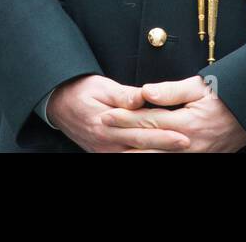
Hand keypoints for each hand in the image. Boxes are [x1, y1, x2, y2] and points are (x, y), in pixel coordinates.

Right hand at [47, 75, 189, 151]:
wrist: (58, 103)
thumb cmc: (81, 91)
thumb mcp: (100, 86)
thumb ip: (123, 94)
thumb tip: (143, 97)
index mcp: (106, 125)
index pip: (141, 131)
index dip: (163, 135)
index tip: (183, 135)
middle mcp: (106, 143)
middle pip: (142, 148)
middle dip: (166, 148)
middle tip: (188, 145)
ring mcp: (105, 152)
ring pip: (136, 157)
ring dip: (156, 155)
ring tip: (177, 152)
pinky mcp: (104, 154)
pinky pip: (127, 158)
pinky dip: (142, 157)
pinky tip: (156, 154)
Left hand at [107, 75, 245, 152]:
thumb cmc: (223, 96)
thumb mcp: (199, 87)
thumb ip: (170, 91)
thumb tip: (145, 92)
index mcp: (186, 123)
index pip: (148, 121)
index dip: (125, 118)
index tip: (106, 115)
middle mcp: (188, 145)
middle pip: (148, 144)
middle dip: (123, 138)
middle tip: (102, 131)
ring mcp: (194, 156)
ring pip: (157, 159)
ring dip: (135, 154)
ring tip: (115, 150)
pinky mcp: (198, 159)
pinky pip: (171, 162)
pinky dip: (153, 158)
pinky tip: (140, 155)